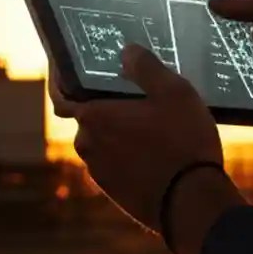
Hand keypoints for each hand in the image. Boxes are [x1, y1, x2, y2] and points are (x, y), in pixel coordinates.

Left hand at [50, 46, 246, 253]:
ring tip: (152, 121)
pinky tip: (157, 148)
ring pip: (104, 140)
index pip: (60, 93)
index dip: (60, 78)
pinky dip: (128, 151)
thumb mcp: (173, 92)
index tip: (64, 66)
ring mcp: (100, 172)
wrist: (192, 202)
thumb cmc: (183, 142)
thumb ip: (145, 67)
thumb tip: (126, 51)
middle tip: (133, 92)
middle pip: (88, 115)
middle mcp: (88, 144)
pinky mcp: (115, 191)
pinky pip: (116, 161)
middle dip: (105, 103)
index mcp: (94, 116)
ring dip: (119, 129)